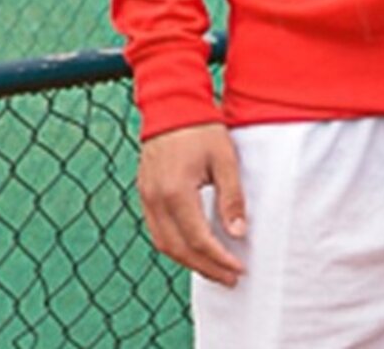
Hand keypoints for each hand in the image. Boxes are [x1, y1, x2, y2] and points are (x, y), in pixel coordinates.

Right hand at [137, 122, 247, 284]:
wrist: (172, 106)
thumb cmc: (201, 130)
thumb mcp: (225, 160)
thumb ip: (231, 198)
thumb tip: (238, 233)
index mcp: (176, 192)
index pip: (198, 239)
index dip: (219, 258)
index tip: (239, 268)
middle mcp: (156, 199)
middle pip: (178, 249)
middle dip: (206, 268)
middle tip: (230, 278)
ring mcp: (146, 198)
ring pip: (164, 244)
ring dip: (189, 261)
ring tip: (214, 269)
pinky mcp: (145, 194)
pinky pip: (157, 231)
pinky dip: (176, 245)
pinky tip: (194, 249)